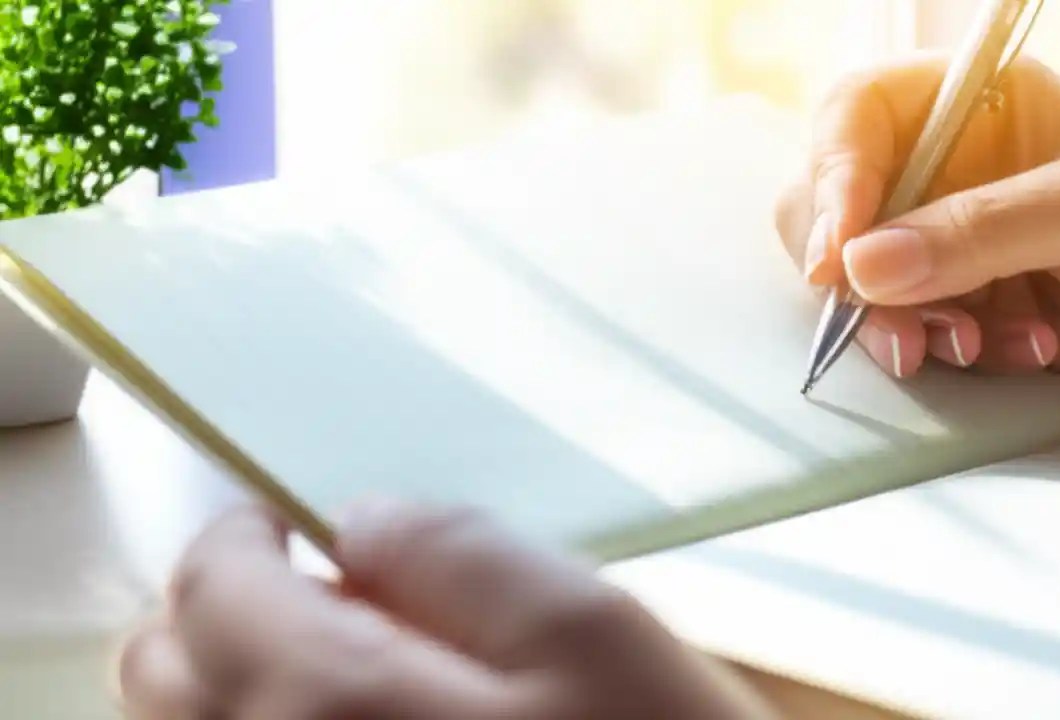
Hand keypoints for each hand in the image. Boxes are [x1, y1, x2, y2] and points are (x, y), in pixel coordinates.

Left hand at [118, 505, 775, 719]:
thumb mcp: (596, 634)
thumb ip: (466, 556)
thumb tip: (367, 524)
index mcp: (335, 704)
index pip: (213, 584)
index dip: (244, 533)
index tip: (289, 523)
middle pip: (163, 672)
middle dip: (222, 606)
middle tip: (320, 592)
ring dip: (233, 681)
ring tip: (344, 668)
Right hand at [775, 55, 1059, 387]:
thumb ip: (979, 232)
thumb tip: (864, 266)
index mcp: (970, 108)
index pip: (858, 119)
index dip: (834, 176)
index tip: (841, 249)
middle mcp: (944, 172)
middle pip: (833, 205)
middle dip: (851, 271)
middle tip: (889, 321)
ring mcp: (945, 244)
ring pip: (860, 283)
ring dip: (899, 325)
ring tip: (971, 345)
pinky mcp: (959, 306)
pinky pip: (910, 332)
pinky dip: (947, 353)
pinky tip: (1019, 350)